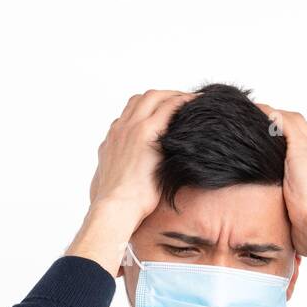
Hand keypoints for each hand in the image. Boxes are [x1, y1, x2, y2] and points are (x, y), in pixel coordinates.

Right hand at [69, 90, 195, 274]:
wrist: (114, 210)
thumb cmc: (112, 211)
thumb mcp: (109, 196)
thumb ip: (117, 192)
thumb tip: (116, 206)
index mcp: (110, 144)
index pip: (127, 118)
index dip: (145, 114)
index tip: (160, 119)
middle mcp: (119, 131)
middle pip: (140, 101)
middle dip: (161, 98)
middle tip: (180, 104)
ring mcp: (132, 129)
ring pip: (154, 97)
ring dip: (173, 96)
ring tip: (192, 101)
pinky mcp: (146, 133)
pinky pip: (168, 106)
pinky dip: (183, 101)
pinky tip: (198, 104)